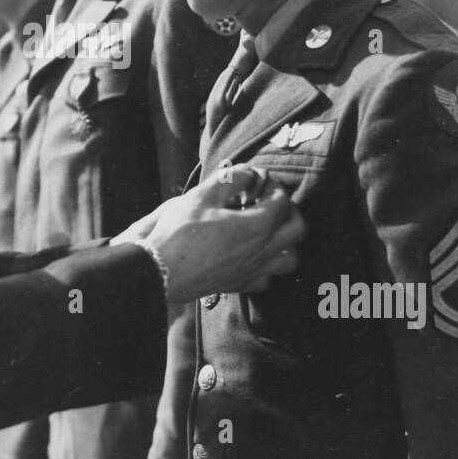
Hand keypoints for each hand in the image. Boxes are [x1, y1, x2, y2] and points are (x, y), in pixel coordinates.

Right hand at [115, 166, 304, 305]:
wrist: (160, 270)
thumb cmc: (180, 231)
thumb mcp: (203, 194)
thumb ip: (232, 178)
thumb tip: (250, 173)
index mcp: (257, 226)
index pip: (282, 200)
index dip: (272, 184)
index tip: (257, 179)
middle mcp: (262, 251)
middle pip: (297, 229)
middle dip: (288, 210)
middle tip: (268, 201)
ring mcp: (253, 271)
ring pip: (289, 258)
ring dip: (285, 241)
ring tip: (265, 229)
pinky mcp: (240, 285)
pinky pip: (267, 278)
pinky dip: (266, 265)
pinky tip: (249, 254)